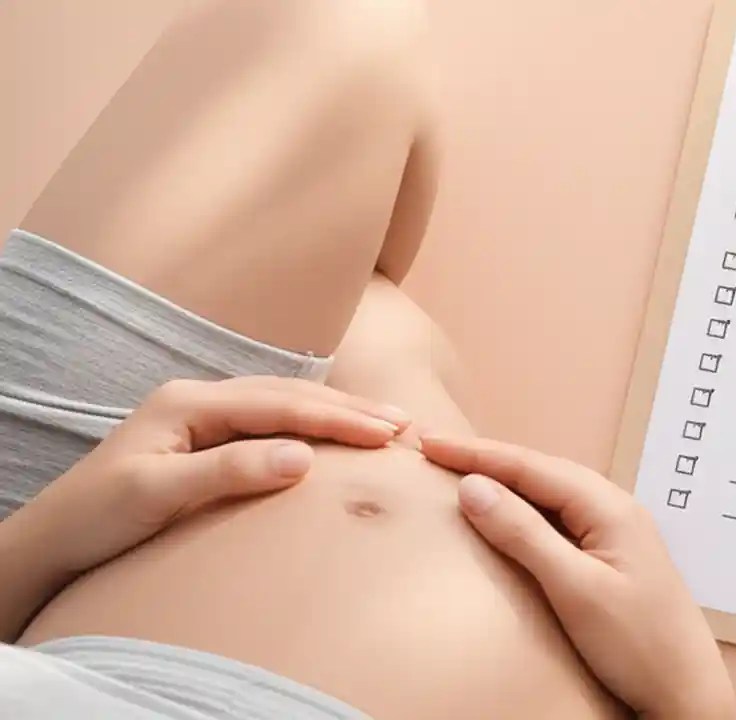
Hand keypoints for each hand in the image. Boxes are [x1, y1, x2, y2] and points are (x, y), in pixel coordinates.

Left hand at [15, 376, 410, 577]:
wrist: (53, 539)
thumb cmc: (98, 518)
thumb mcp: (160, 494)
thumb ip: (229, 471)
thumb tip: (301, 456)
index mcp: (188, 402)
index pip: (279, 404)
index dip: (336, 417)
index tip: (386, 433)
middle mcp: (197, 398)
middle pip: (288, 395)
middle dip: (349, 408)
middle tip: (404, 424)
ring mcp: (201, 415)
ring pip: (283, 403)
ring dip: (335, 412)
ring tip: (384, 424)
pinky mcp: (205, 438)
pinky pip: (271, 420)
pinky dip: (312, 423)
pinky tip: (335, 433)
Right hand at [420, 435, 735, 719]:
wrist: (687, 694)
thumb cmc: (639, 645)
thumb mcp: (574, 589)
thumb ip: (524, 535)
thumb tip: (474, 486)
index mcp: (609, 507)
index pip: (531, 466)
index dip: (477, 453)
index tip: (430, 443)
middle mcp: (615, 510)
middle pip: (541, 471)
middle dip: (488, 458)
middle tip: (436, 450)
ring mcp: (616, 534)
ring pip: (551, 493)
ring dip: (506, 481)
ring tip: (462, 471)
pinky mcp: (612, 559)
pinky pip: (560, 519)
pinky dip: (525, 510)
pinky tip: (507, 514)